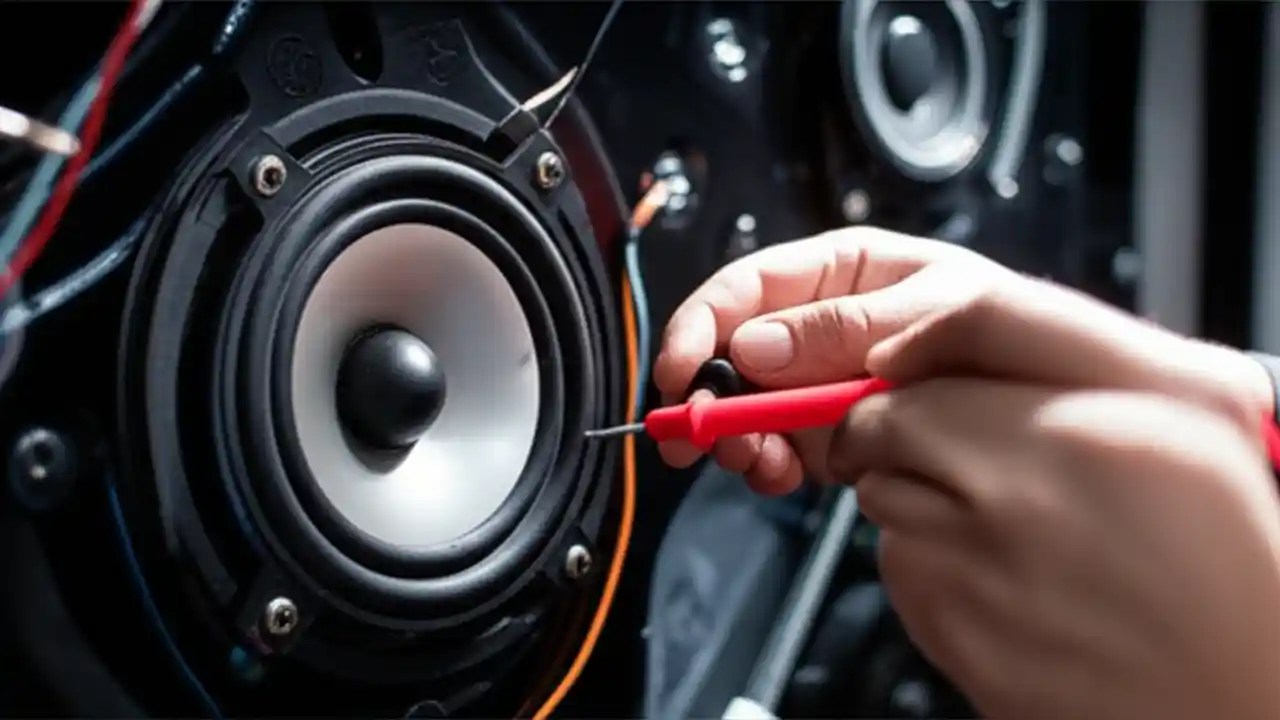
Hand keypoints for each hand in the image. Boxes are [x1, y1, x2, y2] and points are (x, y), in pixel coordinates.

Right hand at [653, 226, 1272, 494]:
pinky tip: (781, 472)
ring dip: (739, 436)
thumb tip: (755, 346)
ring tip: (754, 462)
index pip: (749, 286)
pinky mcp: (839, 428)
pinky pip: (784, 444)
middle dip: (712, 393)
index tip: (683, 373)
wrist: (1058, 394)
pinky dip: (771, 463)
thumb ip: (843, 327)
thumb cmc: (1008, 327)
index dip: (703, 326)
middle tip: (698, 437)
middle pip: (736, 350)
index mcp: (843, 272)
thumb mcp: (930, 310)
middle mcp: (824, 324)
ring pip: (752, 404)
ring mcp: (828, 380)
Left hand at [832, 379, 1279, 719]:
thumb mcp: (1192, 420)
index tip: (900, 361)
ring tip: (1000, 525)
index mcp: (1121, 415)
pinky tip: (998, 580)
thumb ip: (1069, 356)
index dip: (919, 339)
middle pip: (891, 414)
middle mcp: (1044, 479)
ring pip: (882, 489)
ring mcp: (986, 559)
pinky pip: (897, 562)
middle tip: (937, 446)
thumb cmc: (1222, 564)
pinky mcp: (951, 624)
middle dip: (891, 423)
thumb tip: (928, 345)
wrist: (1228, 704)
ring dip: (911, 494)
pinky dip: (926, 562)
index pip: (975, 324)